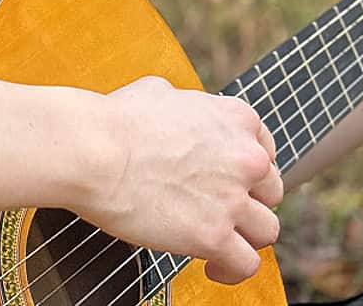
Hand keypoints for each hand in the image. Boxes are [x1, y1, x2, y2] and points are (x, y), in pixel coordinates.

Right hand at [79, 76, 283, 284]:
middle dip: (247, 202)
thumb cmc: (114, 121)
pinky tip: (212, 267)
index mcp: (236, 119)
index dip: (247, 171)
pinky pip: (245, 264)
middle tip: (219, 210)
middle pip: (270, 192)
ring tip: (218, 242)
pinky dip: (231, 270)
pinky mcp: (213, 235)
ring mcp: (232, 198)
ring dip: (244, 237)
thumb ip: (185, 105)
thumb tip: (175, 110)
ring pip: (266, 230)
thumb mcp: (160, 91)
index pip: (265, 151)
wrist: (93, 151)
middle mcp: (245, 157)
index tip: (231, 182)